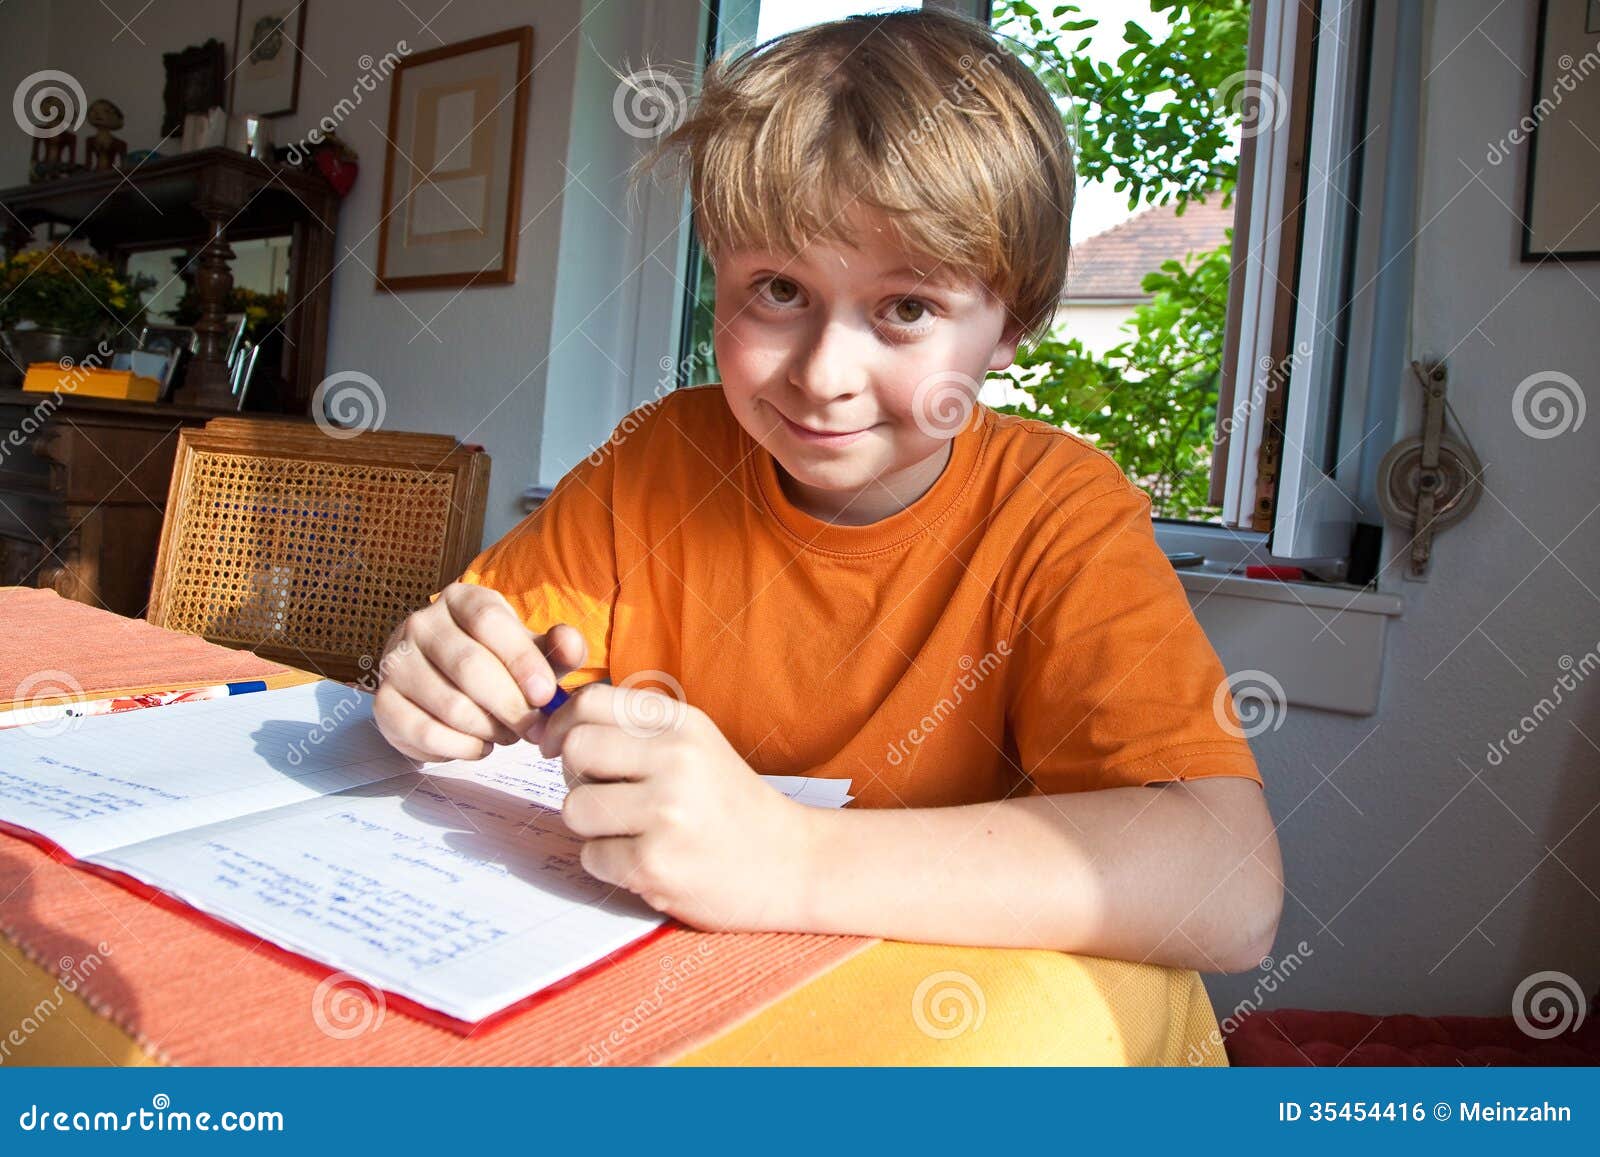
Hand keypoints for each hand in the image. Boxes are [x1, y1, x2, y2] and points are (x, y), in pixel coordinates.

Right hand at [372, 582, 586, 762]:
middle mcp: (422, 623)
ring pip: (450, 706)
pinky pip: (426, 733)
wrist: (442, 676)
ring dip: (489, 731)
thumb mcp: (530, 649)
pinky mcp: (384, 701)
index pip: (489, 622)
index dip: (522, 661)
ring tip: (507, 735)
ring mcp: (397, 661)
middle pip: (470, 667)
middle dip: (511, 706)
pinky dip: (462, 749)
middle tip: (532, 728)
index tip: (545, 695)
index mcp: (462, 599)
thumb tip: (571, 645)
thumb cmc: (495, 660)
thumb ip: (558, 647)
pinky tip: (479, 745)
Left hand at [539, 682, 816, 931]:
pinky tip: (648, 860)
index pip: (592, 702)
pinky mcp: (654, 864)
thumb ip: (637, 730)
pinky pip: (591, 857)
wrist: (790, 864)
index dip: (562, 724)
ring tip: (632, 831)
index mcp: (684, 724)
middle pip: (576, 750)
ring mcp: (665, 813)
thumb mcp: (696, 745)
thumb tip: (555, 726)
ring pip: (575, 808)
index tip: (559, 746)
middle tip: (605, 795)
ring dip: (593, 826)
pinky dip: (610, 864)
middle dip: (577, 777)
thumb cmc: (731, 805)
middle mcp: (676, 760)